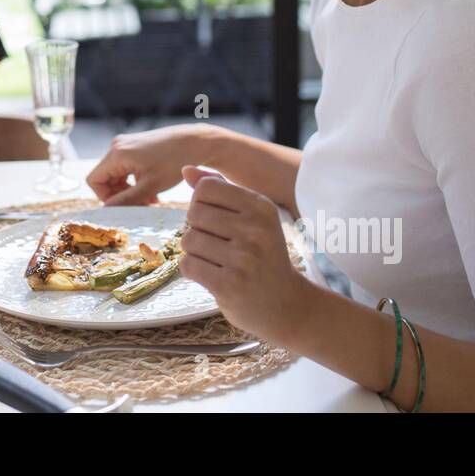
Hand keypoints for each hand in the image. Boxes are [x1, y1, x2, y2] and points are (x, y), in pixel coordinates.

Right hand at [87, 124, 217, 204]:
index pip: (94, 180)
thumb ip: (126, 200)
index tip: (123, 207)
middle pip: (105, 178)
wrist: (196, 142)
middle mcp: (117, 146)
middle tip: (140, 207)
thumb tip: (107, 210)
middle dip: (120, 195)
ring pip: (117, 175)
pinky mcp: (135, 146)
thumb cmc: (174, 162)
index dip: (104, 197)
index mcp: (116, 154)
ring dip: (129, 191)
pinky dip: (135, 182)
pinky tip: (152, 191)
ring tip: (150, 201)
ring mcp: (126, 145)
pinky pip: (126, 168)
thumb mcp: (150, 186)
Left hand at [179, 165, 310, 346]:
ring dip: (195, 252)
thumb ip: (220, 191)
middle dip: (197, 229)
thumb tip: (186, 169)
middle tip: (217, 245)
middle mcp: (255, 229)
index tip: (216, 221)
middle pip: (193, 213)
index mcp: (261, 207)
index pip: (206, 188)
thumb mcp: (252, 218)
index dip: (201, 204)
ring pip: (188, 240)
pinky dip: (193, 271)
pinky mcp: (229, 284)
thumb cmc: (264, 257)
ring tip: (217, 262)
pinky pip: (188, 265)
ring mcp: (243, 258)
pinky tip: (212, 276)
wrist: (288, 306)